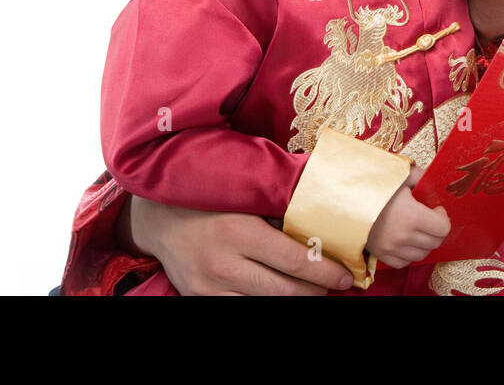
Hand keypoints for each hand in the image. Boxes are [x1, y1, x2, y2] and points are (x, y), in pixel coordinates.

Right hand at [127, 195, 354, 294]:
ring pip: (265, 306)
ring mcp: (208, 286)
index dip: (326, 272)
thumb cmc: (209, 196)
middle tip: (335, 285)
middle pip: (284, 291)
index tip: (346, 276)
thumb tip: (326, 214)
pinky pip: (241, 309)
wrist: (157, 216)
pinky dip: (266, 303)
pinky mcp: (199, 298)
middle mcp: (223, 263)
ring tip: (312, 290)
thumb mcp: (244, 194)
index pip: (295, 260)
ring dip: (295, 299)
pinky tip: (282, 293)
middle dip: (316, 291)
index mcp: (238, 231)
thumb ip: (280, 207)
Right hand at [365, 166, 449, 268]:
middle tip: (430, 218)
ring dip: (424, 243)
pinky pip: (403, 262)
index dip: (443, 218)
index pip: (442, 228)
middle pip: (435, 242)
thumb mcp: (398, 174)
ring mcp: (391, 248)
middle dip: (437, 230)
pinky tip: (405, 241)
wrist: (343, 198)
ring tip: (417, 229)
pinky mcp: (380, 254)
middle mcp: (403, 236)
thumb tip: (433, 178)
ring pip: (421, 255)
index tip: (436, 209)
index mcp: (411, 216)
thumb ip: (420, 176)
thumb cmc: (373, 184)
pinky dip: (408, 254)